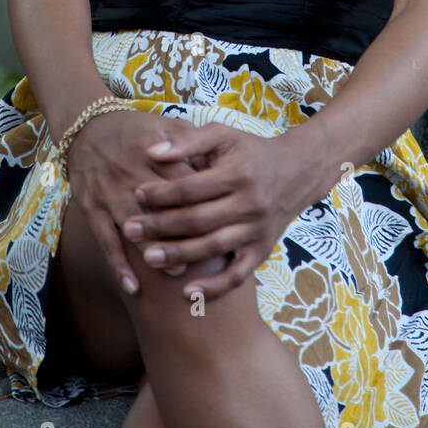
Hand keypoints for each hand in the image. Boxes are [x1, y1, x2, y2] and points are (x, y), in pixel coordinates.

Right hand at [64, 109, 205, 296]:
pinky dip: (118, 264)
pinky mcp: (91, 207)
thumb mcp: (165, 124)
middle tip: (206, 255)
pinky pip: (105, 241)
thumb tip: (219, 165)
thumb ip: (191, 142)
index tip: (221, 220)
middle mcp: (128, 172)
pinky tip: (133, 286)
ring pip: (133, 228)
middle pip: (158, 208)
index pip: (180, 180)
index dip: (200, 201)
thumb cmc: (135, 130)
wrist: (85, 127)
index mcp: (150, 150)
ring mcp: (108, 192)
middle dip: (181, 233)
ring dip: (155, 251)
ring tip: (177, 274)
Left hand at [120, 123, 317, 299]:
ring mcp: (257, 230)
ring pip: (213, 248)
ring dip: (179, 255)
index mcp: (238, 174)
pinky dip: (214, 287)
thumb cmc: (251, 151)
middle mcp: (250, 204)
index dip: (161, 193)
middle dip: (161, 227)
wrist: (297, 172)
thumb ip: (188, 141)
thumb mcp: (223, 135)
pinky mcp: (262, 250)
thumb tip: (150, 152)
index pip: (191, 188)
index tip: (137, 195)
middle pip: (198, 220)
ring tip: (148, 258)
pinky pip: (237, 275)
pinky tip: (187, 292)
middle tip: (130, 230)